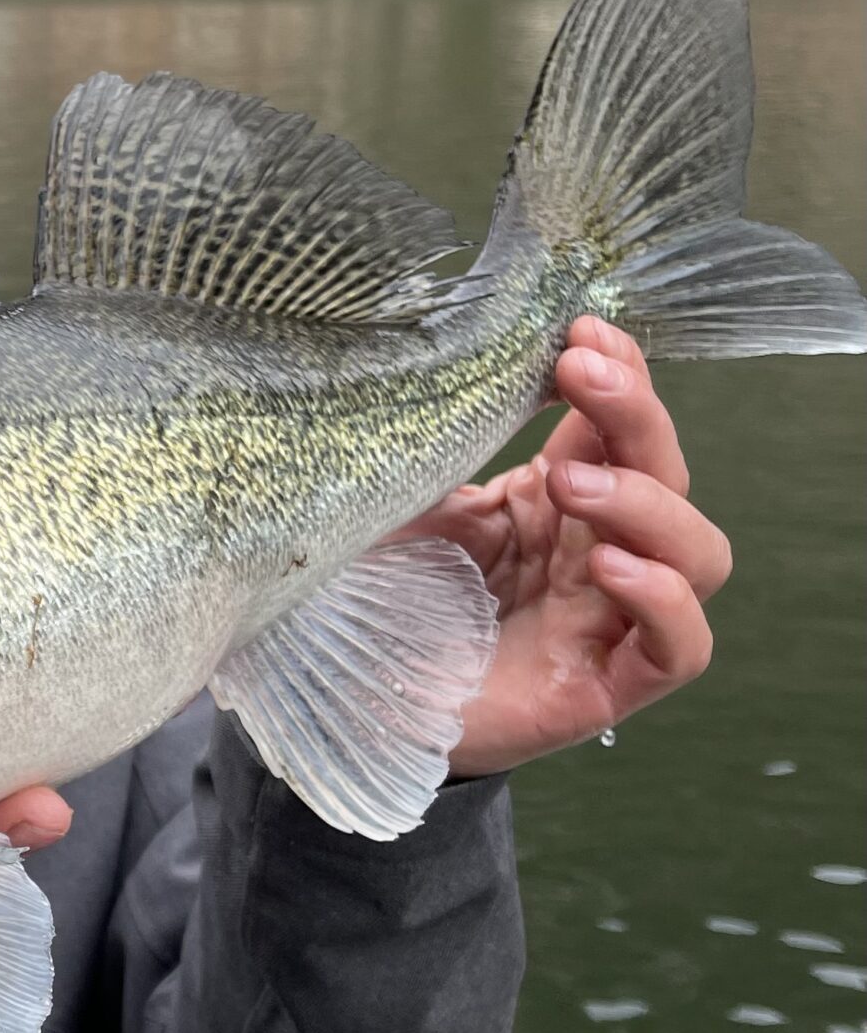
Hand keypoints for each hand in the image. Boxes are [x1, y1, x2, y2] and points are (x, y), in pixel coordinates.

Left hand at [409, 318, 733, 777]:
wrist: (339, 703)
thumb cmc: (374, 597)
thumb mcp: (402, 503)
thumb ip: (439, 440)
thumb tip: (461, 354)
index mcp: (550, 502)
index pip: (615, 429)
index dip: (617, 376)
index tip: (579, 329)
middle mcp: (591, 554)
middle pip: (664, 477)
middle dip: (636, 416)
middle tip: (580, 372)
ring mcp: (604, 622)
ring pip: (694, 554)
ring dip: (648, 503)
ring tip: (572, 483)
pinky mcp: (601, 689)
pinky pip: (680, 649)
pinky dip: (665, 602)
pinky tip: (613, 568)